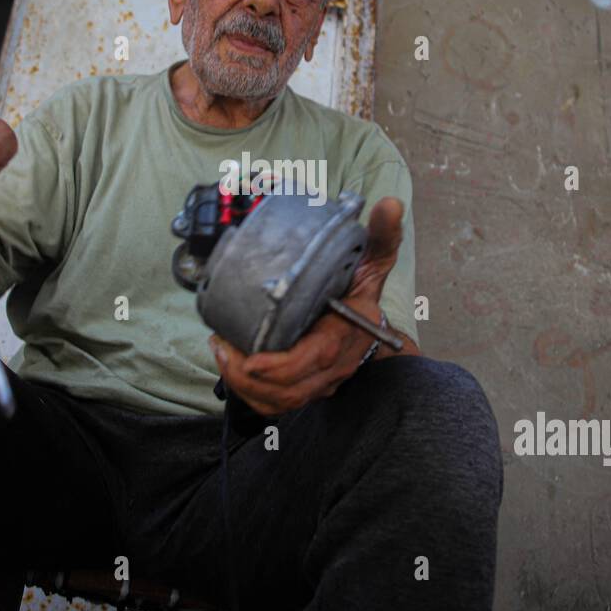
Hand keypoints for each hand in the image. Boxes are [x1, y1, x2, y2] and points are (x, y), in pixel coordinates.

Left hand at [209, 197, 408, 415]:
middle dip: (247, 376)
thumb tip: (390, 205)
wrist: (373, 329)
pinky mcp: (304, 389)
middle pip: (287, 390)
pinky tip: (231, 366)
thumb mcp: (373, 263)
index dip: (279, 367)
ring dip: (243, 385)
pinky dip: (249, 392)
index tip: (250, 359)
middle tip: (221, 346)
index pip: (311, 361)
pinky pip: (274, 405)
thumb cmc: (364, 295)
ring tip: (221, 353)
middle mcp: (330, 367)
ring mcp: (317, 383)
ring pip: (277, 401)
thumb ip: (380, 236)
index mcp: (343, 337)